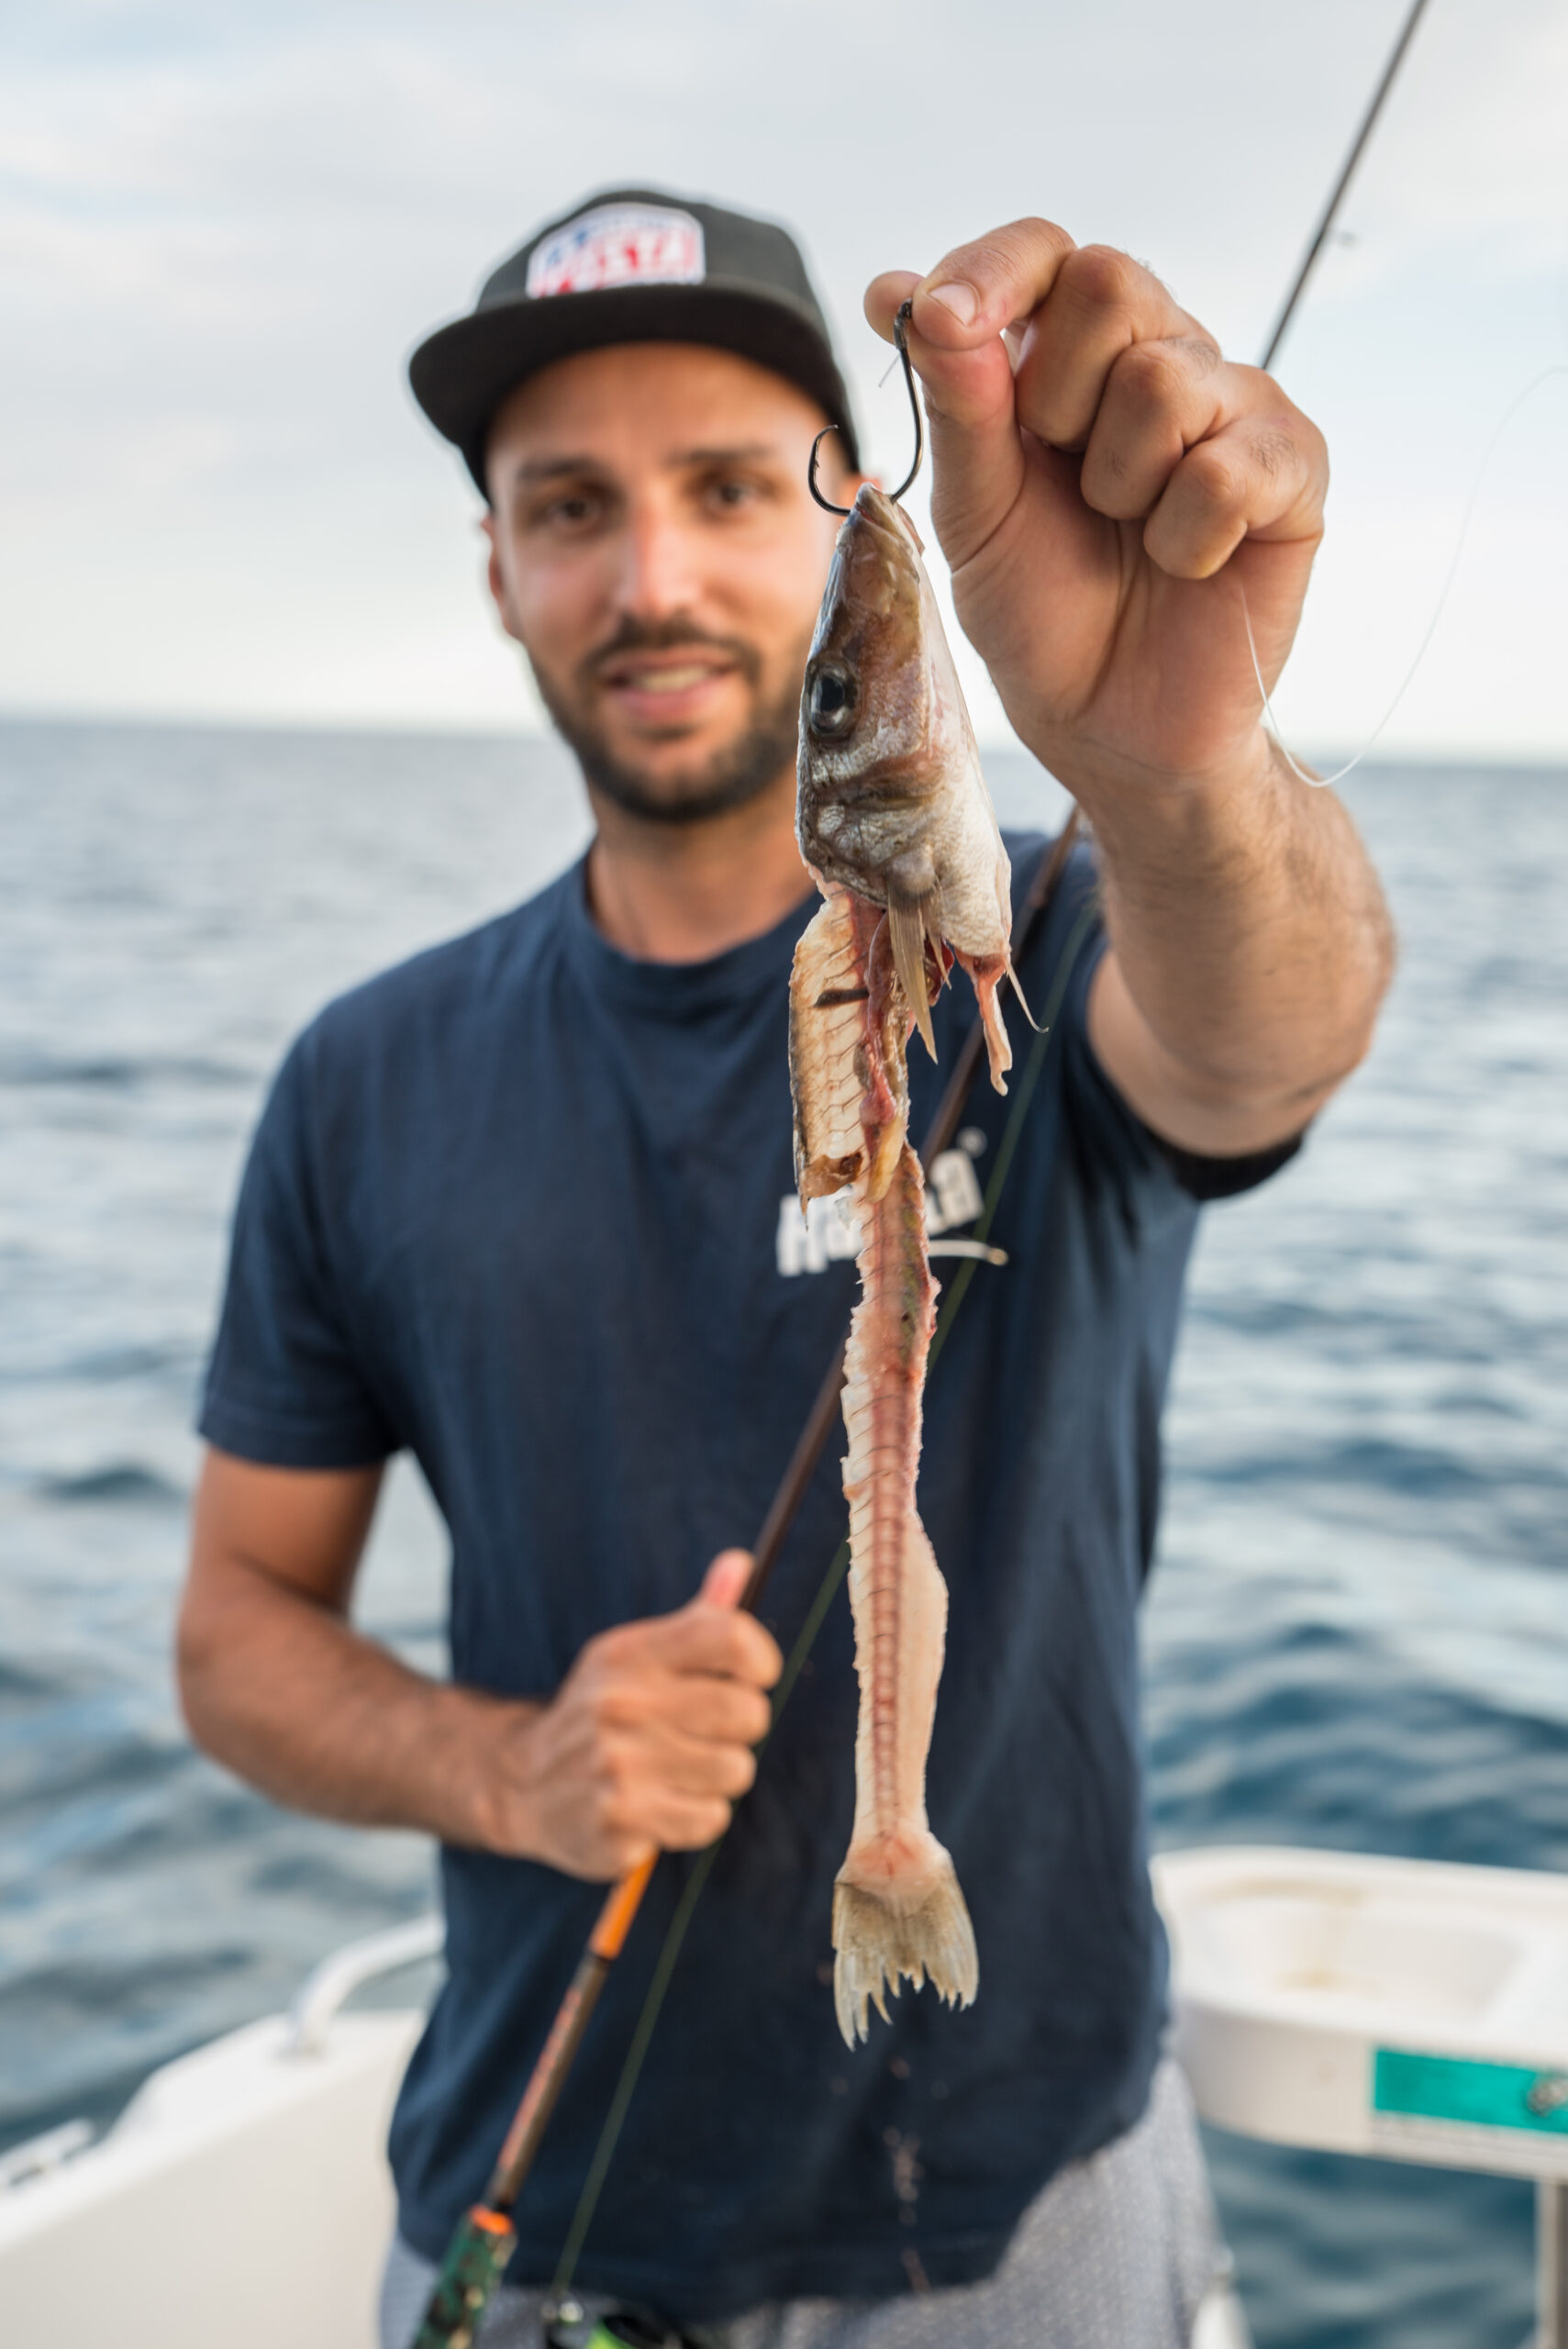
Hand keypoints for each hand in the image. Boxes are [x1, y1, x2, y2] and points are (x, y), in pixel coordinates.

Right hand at [490, 1549, 781, 1879]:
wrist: (521, 1783)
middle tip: (708, 1731)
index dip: (760, 1660)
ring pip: (736, 1770)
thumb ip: (696, 1617)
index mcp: (629, 1653)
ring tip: (679, 1770)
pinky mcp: (618, 1821)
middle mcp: (620, 1704)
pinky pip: (709, 1819)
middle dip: (741, 1728)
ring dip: (719, 1777)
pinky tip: (660, 1804)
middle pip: (747, 1712)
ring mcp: (616, 1766)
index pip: (730, 1637)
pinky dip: (696, 1817)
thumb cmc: (602, 1712)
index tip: (752, 1677)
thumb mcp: (634, 1655)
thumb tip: (741, 1562)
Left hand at [865, 222, 1327, 797]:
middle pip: (1113, 281)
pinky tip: (1185, 566)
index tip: (941, 321)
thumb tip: (898, 291)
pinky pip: (1230, 465)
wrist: (1113, 730)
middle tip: (1065, 480)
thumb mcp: (974, 516)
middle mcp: (1159, 356)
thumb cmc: (1044, 617)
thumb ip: (954, 406)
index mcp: (1070, 357)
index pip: (1043, 251)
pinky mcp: (1295, 466)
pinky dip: (1185, 537)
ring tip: (1128, 536)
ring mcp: (1235, 404)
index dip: (993, 271)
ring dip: (1121, 484)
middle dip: (1060, 397)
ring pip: (1166, 378)